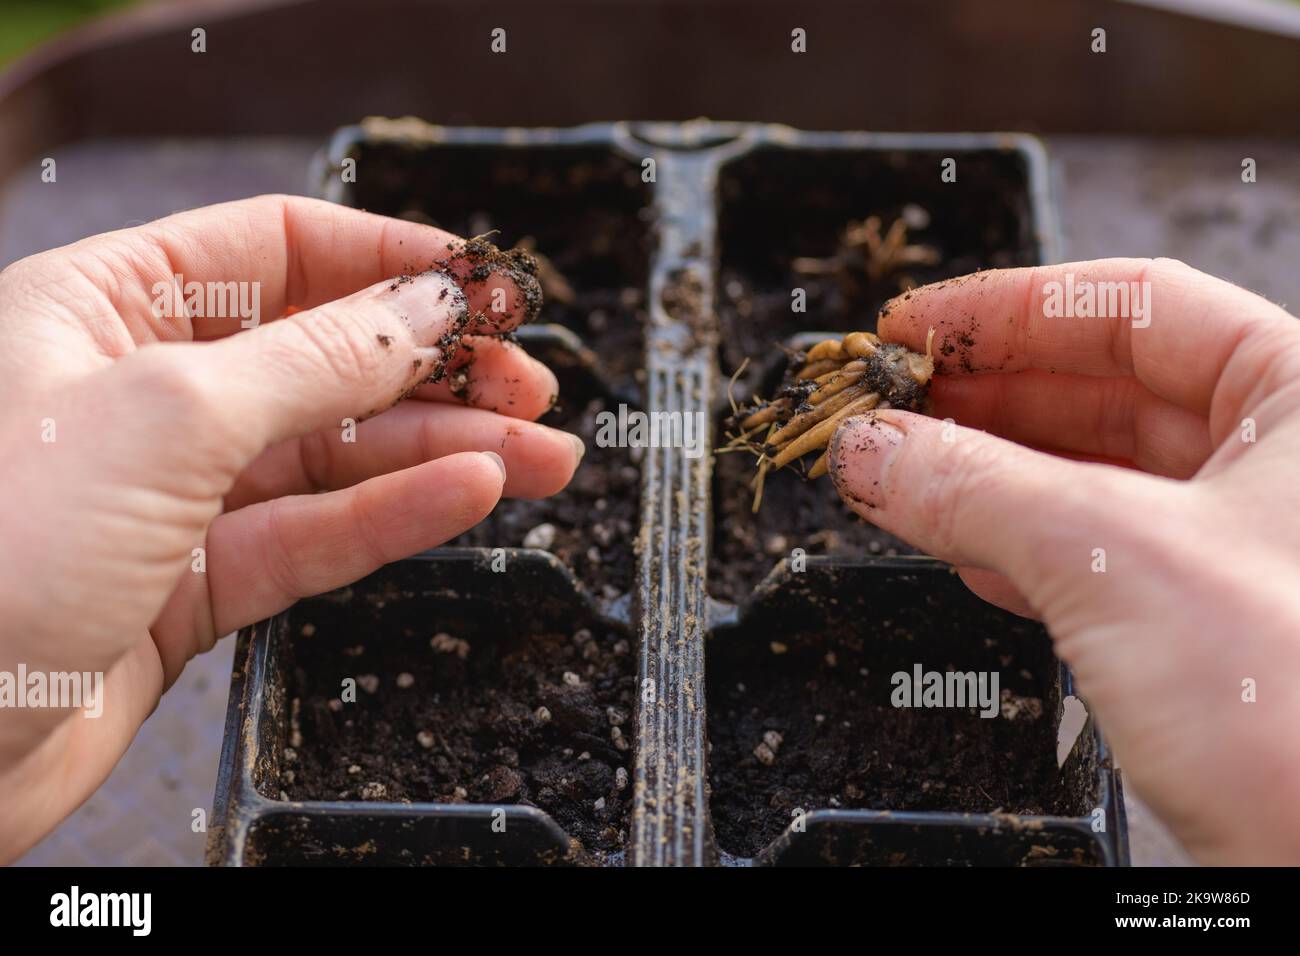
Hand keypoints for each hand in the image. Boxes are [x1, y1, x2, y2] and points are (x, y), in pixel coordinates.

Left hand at [0, 195, 582, 861]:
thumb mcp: (169, 417)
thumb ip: (316, 359)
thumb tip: (430, 304)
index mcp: (104, 307)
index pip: (275, 250)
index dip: (390, 262)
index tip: (485, 285)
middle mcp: (141, 392)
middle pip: (323, 357)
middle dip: (435, 369)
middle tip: (530, 383)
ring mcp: (172, 494)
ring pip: (334, 456)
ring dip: (441, 452)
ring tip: (542, 454)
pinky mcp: (193, 585)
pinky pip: (314, 535)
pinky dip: (395, 516)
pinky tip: (470, 496)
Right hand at [828, 258, 1299, 864]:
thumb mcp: (1114, 559)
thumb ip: (974, 488)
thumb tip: (874, 448)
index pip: (1135, 306)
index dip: (1008, 309)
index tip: (914, 327)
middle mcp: (1285, 461)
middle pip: (1107, 388)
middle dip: (987, 396)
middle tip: (893, 403)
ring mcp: (1247, 544)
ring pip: (1095, 475)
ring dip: (990, 474)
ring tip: (903, 468)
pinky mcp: (1211, 622)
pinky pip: (1098, 553)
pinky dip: (1020, 546)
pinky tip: (963, 549)